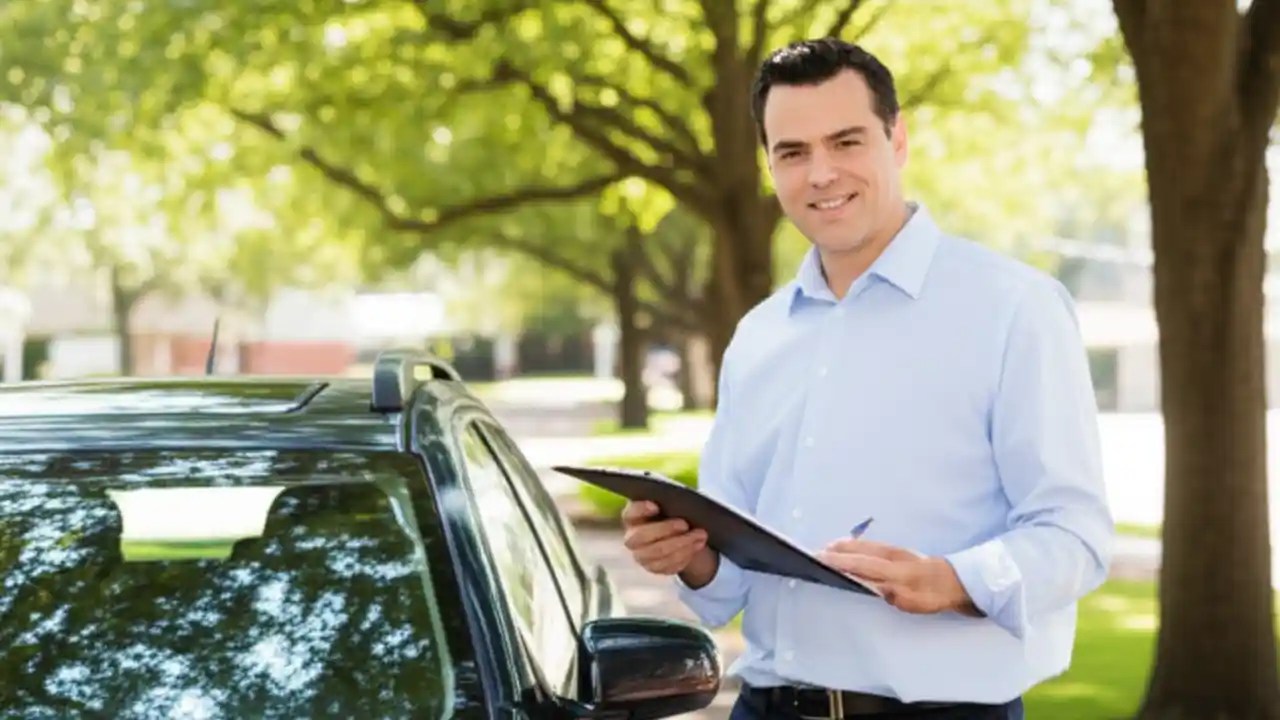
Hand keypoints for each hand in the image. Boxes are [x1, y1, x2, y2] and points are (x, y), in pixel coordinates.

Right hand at [621, 501, 714, 582]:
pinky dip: (686, 554)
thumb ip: (668, 502)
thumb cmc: (670, 514)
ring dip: (683, 543)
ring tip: (700, 535)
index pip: (630, 513)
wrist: (676, 535)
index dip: (641, 510)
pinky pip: (669, 565)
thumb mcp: (667, 504)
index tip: (655, 506)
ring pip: (659, 552)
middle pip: (642, 536)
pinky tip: (697, 545)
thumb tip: (680, 503)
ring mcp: (641, 556)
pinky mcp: (654, 568)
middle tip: (685, 524)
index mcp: (632, 517)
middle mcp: (631, 539)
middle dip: (665, 529)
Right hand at [818, 538, 982, 616]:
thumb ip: (891, 594)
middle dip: (838, 550)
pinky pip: (873, 546)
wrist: (960, 581)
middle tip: (818, 550)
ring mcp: (896, 552)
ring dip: (847, 546)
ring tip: (831, 547)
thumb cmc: (934, 594)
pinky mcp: (900, 552)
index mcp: (893, 569)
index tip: (820, 558)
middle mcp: (892, 556)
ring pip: (866, 546)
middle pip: (860, 550)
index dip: (840, 562)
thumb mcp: (913, 601)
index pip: (861, 564)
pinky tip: (854, 548)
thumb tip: (870, 586)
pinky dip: (858, 545)